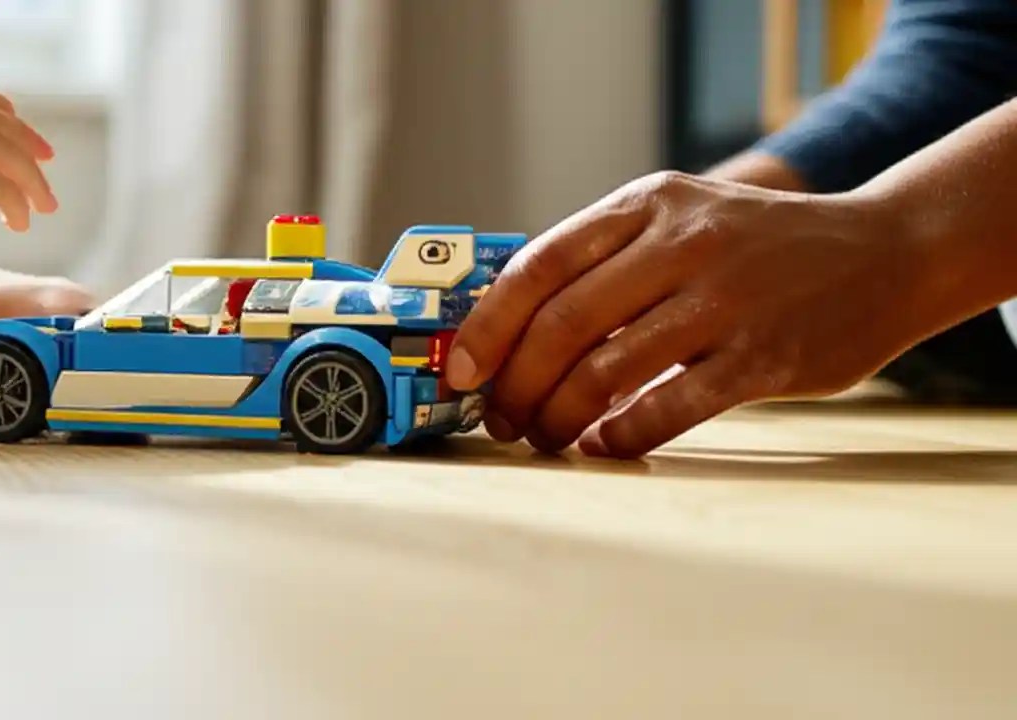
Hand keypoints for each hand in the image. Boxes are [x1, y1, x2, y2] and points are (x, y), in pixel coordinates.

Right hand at [0, 81, 56, 246]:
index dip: (23, 133)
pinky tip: (17, 223)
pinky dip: (18, 210)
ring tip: (39, 213)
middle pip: (14, 137)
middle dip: (36, 167)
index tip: (41, 154)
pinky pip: (5, 193)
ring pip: (17, 164)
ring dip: (34, 192)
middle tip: (47, 197)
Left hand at [446, 171, 927, 457]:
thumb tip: (509, 325)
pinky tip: (601, 447)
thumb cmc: (758, 245)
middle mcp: (682, 245)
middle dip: (515, 384)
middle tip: (501, 420)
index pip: (540, 265)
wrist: (885, 251)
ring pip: (605, 371)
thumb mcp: (681, 216)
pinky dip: (620, 437)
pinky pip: (668, 409)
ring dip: (557, 417)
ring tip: (543, 438)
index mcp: (648, 204)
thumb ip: (605, 257)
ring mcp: (726, 302)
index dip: (488, 326)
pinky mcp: (763, 359)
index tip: (462, 372)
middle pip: (562, 325)